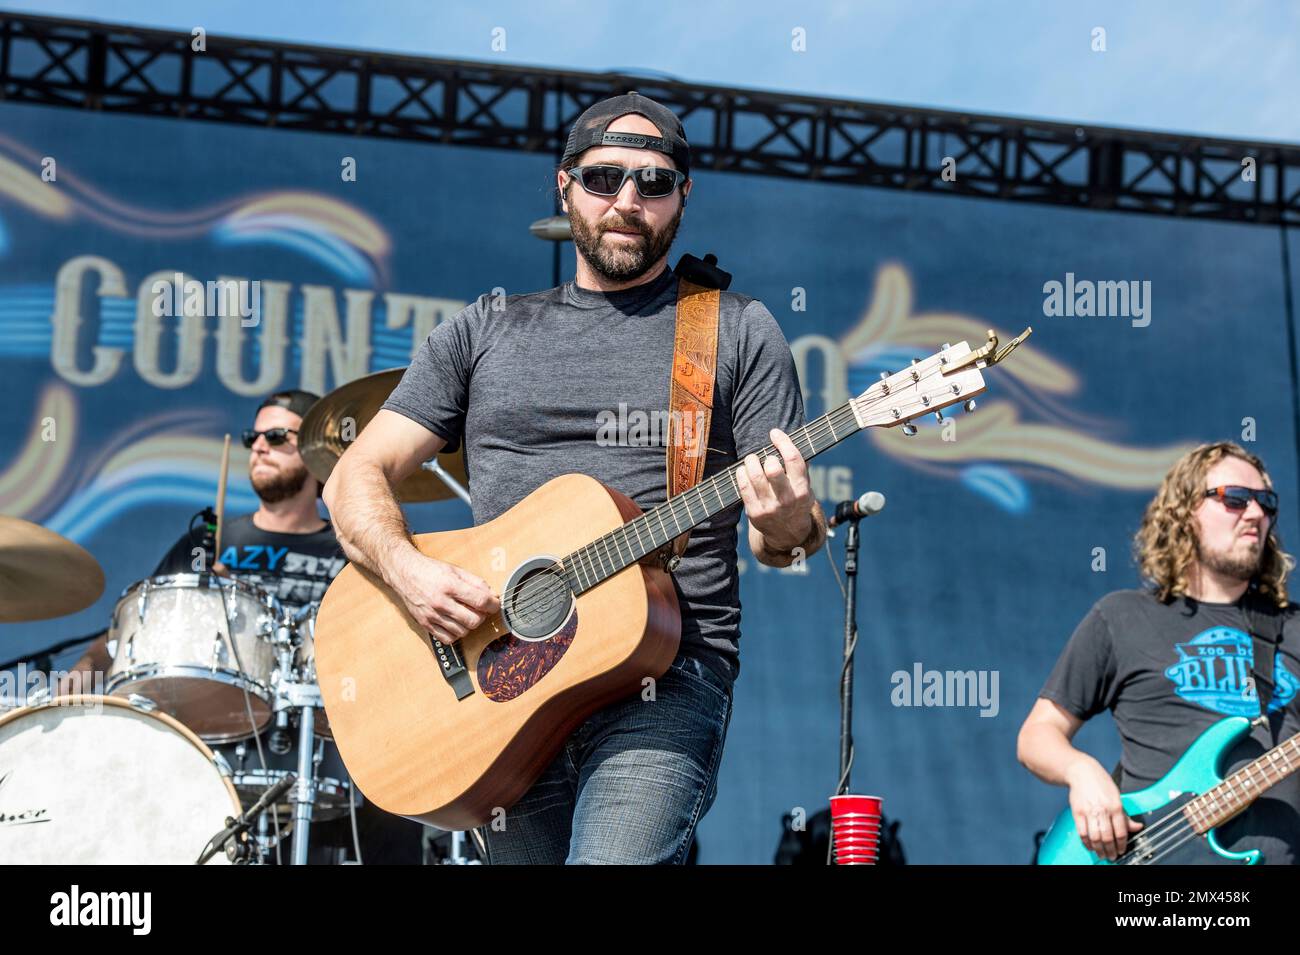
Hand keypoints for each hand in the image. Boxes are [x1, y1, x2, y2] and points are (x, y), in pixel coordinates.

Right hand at [392, 551, 499, 645]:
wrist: (404, 573)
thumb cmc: (429, 570)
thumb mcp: (455, 570)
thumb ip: (476, 582)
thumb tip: (492, 595)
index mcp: (450, 585)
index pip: (480, 601)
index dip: (493, 605)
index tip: (495, 604)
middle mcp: (440, 602)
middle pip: (473, 620)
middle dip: (482, 616)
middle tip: (480, 610)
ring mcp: (432, 615)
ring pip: (462, 632)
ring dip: (469, 625)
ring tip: (466, 614)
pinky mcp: (425, 624)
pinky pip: (448, 638)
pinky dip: (456, 634)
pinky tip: (455, 623)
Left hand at [736, 428, 812, 550]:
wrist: (788, 534)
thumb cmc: (796, 502)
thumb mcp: (805, 488)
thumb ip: (799, 468)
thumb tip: (786, 440)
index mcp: (802, 490)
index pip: (794, 459)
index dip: (783, 441)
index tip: (775, 433)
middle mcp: (787, 500)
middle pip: (773, 469)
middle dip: (767, 457)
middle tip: (765, 456)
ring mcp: (770, 507)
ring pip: (755, 476)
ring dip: (751, 462)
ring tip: (752, 459)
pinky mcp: (755, 513)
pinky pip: (743, 487)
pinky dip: (741, 473)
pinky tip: (743, 470)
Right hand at [1066, 756, 1142, 860]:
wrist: (1082, 771)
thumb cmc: (1101, 783)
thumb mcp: (1117, 797)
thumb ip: (1125, 815)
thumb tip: (1137, 827)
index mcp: (1116, 806)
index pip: (1120, 832)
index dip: (1121, 845)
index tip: (1121, 850)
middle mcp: (1103, 810)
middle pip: (1107, 837)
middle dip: (1110, 850)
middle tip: (1111, 856)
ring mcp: (1089, 811)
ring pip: (1095, 837)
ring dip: (1098, 849)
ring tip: (1101, 854)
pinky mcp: (1077, 812)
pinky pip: (1082, 832)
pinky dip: (1086, 842)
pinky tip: (1090, 846)